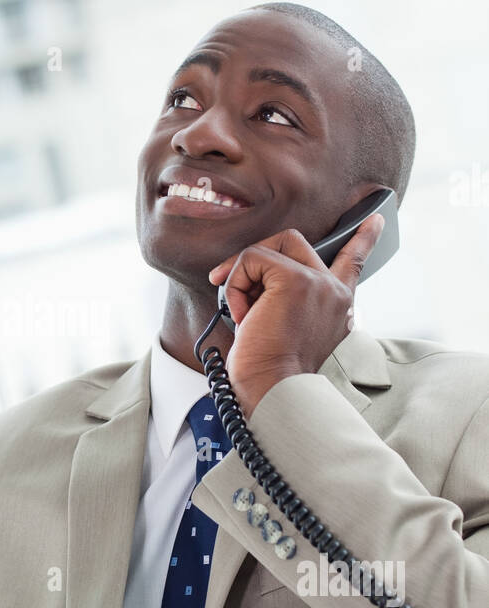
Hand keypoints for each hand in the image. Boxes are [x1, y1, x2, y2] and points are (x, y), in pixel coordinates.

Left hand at [208, 213, 384, 418]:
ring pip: (269, 247)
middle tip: (231, 285)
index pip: (353, 263)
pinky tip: (244, 315)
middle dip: (256, 259)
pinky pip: (251, 259)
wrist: (273, 388)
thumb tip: (256, 277)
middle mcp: (334, 291)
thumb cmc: (271, 370)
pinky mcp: (294, 279)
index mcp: (338, 305)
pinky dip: (235, 285)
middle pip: (291, 242)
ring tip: (244, 313)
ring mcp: (318, 282)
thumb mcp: (288, 329)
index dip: (364, 239)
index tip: (376, 219)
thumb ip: (288, 300)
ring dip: (242, 278)